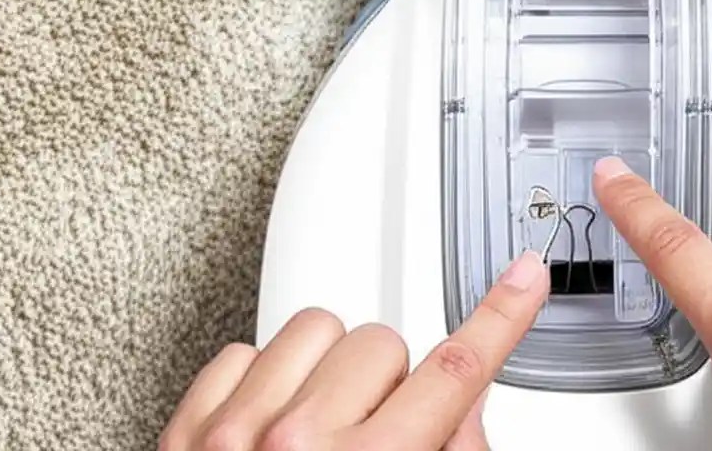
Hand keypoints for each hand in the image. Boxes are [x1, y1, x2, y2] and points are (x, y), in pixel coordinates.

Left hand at [160, 252, 548, 450]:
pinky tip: (268, 426)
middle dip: (387, 383)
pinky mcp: (186, 428)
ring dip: (326, 371)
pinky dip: (262, 381)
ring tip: (317, 429)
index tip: (524, 277)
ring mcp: (235, 432)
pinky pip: (244, 351)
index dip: (501, 317)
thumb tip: (464, 402)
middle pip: (384, 344)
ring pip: (316, 329)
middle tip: (371, 437)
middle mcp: (298, 445)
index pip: (456, 372)